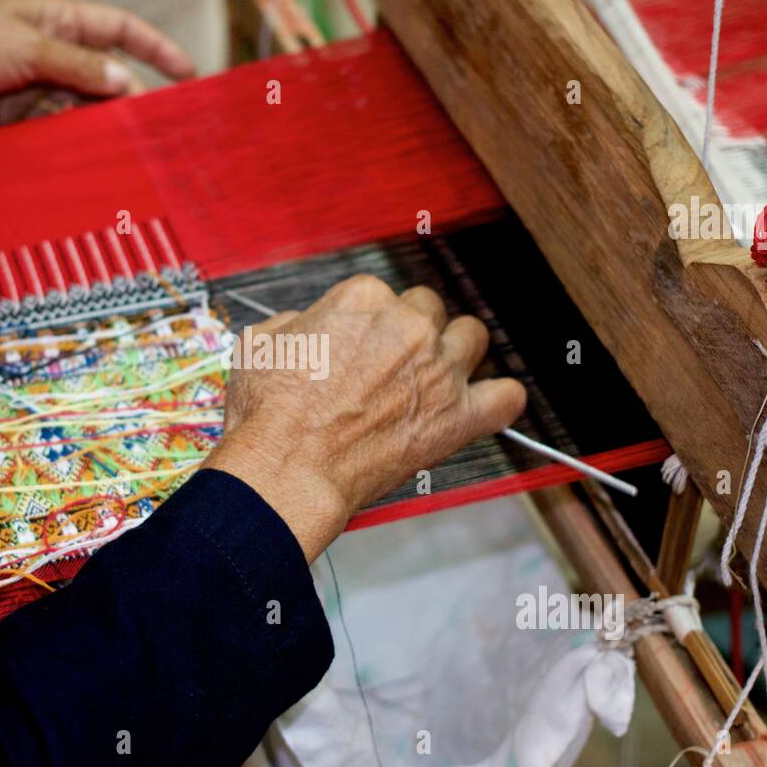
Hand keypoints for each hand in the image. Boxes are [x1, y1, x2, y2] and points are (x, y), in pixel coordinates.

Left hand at [0, 0, 194, 130]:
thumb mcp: (26, 47)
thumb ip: (79, 67)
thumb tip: (126, 82)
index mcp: (58, 19)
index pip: (121, 29)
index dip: (156, 48)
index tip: (186, 72)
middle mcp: (54, 50)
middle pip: (109, 74)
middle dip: (135, 97)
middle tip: (160, 125)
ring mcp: (39, 84)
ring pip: (88, 106)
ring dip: (107, 124)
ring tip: (131, 146)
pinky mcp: (22, 115)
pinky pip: (62, 128)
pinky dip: (79, 140)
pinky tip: (95, 154)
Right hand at [204, 276, 526, 559]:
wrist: (288, 469)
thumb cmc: (268, 414)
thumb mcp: (259, 344)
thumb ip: (296, 323)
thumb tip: (308, 324)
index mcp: (363, 300)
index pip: (382, 297)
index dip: (367, 326)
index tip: (356, 350)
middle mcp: (407, 326)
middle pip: (429, 310)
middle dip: (412, 334)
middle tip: (390, 367)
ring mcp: (438, 370)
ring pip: (472, 337)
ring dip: (457, 353)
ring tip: (435, 379)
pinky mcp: (458, 416)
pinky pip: (507, 396)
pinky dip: (500, 400)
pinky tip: (482, 406)